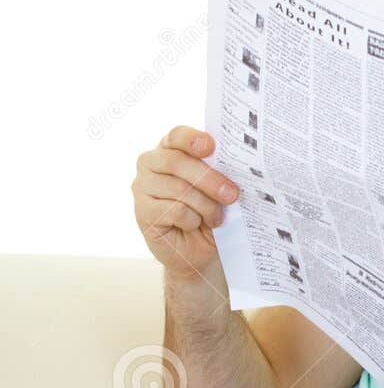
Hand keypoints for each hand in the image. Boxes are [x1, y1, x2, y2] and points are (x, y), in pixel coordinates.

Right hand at [132, 125, 237, 285]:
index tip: (211, 147)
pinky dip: (192, 220)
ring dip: (205, 206)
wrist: (201, 252)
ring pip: (178, 189)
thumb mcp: (217, 190)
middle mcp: (150, 163)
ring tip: (216, 218)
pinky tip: (194, 225)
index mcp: (170, 149)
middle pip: (177, 161)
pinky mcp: (142, 212)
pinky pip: (174, 210)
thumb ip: (219, 171)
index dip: (193, 139)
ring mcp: (142, 187)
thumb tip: (236, 163)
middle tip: (231, 195)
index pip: (177, 136)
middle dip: (209, 179)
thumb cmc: (209, 214)